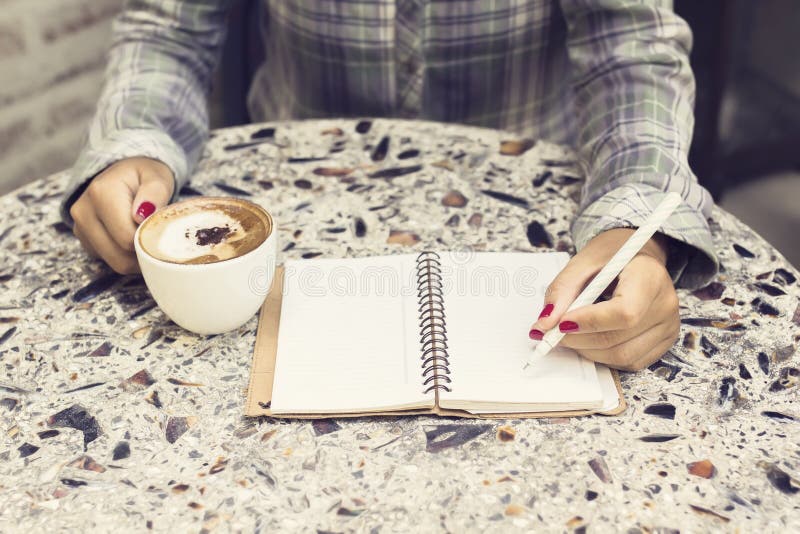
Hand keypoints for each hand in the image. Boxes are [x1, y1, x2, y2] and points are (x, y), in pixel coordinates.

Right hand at [70, 157, 173, 273]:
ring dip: (135, 257)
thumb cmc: (144, 176)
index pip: (127, 239)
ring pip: (114, 262)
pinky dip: (124, 256)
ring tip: (146, 236)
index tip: (162, 231)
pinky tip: (133, 237)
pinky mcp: (83, 239)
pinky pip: (108, 260)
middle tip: (159, 238)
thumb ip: (155, 192)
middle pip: (119, 256)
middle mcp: (84, 212)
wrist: (123, 173)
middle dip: (143, 253)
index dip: (149, 241)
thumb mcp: (156, 177)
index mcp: (102, 194)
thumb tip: (143, 214)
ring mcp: (80, 227)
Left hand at [528, 228, 678, 370]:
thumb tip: (544, 325)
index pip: (624, 312)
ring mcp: (668, 327)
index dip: (589, 322)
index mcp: (650, 276)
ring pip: (621, 356)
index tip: (560, 323)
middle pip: (618, 337)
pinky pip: (629, 362)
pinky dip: (602, 356)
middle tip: (553, 332)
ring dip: (587, 350)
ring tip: (571, 333)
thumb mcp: (581, 263)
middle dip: (578, 339)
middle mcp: (665, 304)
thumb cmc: (609, 257)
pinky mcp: (663, 343)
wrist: (635, 257)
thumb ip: (561, 292)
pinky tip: (592, 338)